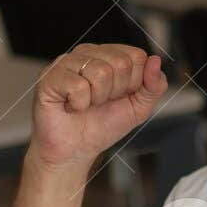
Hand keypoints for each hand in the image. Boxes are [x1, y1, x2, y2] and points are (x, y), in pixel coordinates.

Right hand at [30, 43, 167, 168]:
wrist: (74, 152)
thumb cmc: (100, 127)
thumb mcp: (137, 108)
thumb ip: (154, 86)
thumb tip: (156, 60)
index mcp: (108, 55)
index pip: (136, 56)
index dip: (133, 83)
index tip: (118, 97)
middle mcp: (87, 53)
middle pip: (121, 63)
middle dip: (115, 92)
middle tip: (100, 103)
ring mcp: (66, 63)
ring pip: (100, 73)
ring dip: (97, 99)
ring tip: (86, 105)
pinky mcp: (50, 78)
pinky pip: (78, 86)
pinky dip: (79, 105)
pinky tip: (72, 107)